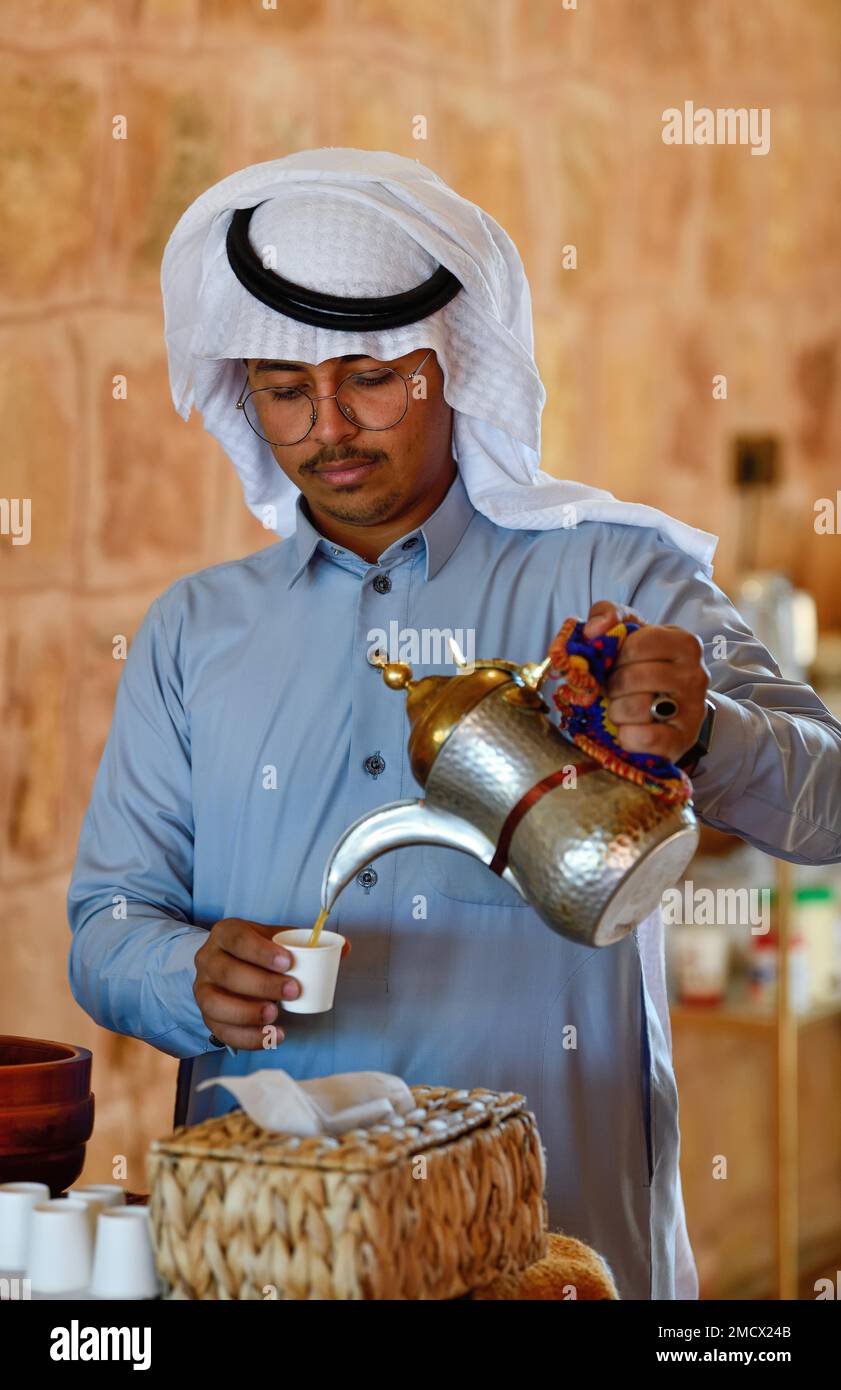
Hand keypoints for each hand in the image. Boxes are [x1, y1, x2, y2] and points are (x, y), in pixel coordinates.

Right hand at [193, 918, 350, 1050]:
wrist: (227, 965)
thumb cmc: (256, 951)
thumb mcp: (276, 938)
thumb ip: (307, 942)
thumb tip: (345, 948)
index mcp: (225, 933)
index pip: (238, 939)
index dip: (262, 952)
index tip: (289, 962)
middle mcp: (208, 960)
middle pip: (227, 973)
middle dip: (262, 984)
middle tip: (293, 990)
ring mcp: (203, 990)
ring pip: (216, 1004)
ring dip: (248, 1013)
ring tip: (276, 1015)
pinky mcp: (207, 1016)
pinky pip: (222, 1032)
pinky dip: (248, 1038)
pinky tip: (273, 1036)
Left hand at [581, 601, 709, 762]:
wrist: (669, 706)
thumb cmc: (642, 664)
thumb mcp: (628, 632)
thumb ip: (608, 614)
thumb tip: (594, 629)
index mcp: (684, 642)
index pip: (638, 644)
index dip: (617, 657)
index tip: (618, 664)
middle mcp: (695, 674)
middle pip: (634, 678)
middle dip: (614, 686)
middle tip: (616, 690)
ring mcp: (693, 709)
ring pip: (637, 708)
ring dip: (617, 711)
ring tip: (622, 709)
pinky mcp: (685, 740)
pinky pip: (646, 739)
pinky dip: (627, 737)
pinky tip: (627, 731)